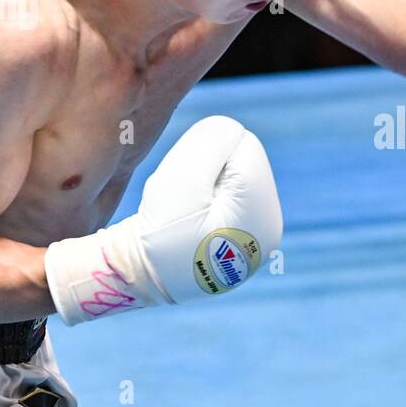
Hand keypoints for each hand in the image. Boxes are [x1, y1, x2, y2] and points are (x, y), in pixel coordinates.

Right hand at [44, 116, 282, 324]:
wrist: (136, 277)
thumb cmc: (158, 231)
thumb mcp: (184, 179)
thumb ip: (213, 142)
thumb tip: (232, 129)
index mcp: (264, 216)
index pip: (244, 148)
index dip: (207, 156)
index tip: (186, 190)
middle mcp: (270, 228)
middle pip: (242, 162)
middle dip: (210, 168)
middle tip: (184, 202)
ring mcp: (256, 236)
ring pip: (232, 175)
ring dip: (205, 181)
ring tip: (185, 212)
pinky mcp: (241, 238)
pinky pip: (225, 194)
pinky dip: (204, 197)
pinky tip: (190, 219)